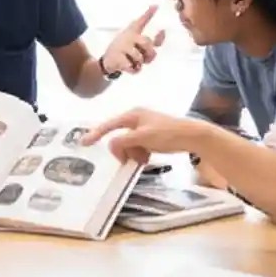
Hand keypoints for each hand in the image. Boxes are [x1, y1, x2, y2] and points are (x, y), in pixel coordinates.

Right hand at [82, 108, 209, 163]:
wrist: (192, 136)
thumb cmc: (167, 134)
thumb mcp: (142, 138)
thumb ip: (123, 141)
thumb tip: (111, 145)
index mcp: (133, 115)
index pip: (109, 125)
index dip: (95, 134)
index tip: (83, 143)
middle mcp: (137, 119)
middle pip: (119, 138)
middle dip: (124, 151)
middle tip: (132, 160)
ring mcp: (145, 127)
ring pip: (129, 144)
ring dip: (133, 154)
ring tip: (145, 159)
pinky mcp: (152, 135)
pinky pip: (138, 147)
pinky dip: (140, 154)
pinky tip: (148, 158)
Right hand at [101, 5, 164, 75]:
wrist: (107, 61)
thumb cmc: (125, 49)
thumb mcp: (136, 42)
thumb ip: (153, 40)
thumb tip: (164, 31)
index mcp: (133, 31)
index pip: (141, 21)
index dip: (148, 14)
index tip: (156, 6)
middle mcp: (128, 37)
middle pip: (147, 43)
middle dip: (150, 54)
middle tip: (145, 58)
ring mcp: (122, 47)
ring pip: (140, 58)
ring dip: (139, 63)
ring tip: (132, 61)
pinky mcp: (118, 59)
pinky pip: (133, 67)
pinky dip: (134, 70)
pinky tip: (128, 66)